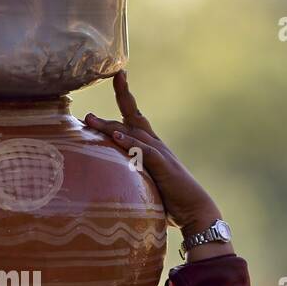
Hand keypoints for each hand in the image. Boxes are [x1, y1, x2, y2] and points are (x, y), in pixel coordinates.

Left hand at [85, 72, 233, 260]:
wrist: (195, 210)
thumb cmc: (170, 200)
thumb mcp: (145, 183)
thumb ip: (130, 173)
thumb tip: (106, 176)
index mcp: (150, 146)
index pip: (135, 117)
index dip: (126, 95)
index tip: (117, 75)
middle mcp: (155, 144)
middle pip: (133, 117)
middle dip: (120, 97)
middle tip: (105, 82)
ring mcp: (160, 153)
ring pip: (133, 133)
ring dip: (110, 126)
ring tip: (91, 119)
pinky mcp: (163, 166)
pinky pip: (144, 151)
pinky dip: (129, 143)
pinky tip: (116, 137)